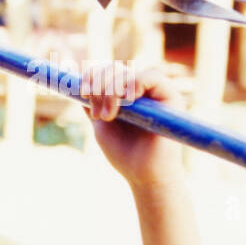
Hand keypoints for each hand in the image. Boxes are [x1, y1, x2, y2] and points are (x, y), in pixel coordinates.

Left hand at [81, 64, 184, 186]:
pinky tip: (128, 101)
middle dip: (99, 86)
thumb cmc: (124, 153)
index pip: (106, 72)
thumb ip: (92, 105)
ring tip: (108, 116)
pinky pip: (152, 75)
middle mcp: (140, 90)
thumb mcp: (101, 125)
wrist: (144, 175)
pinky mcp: (170, 96)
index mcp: (122, 95)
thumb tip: (75, 83)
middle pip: (115, 69)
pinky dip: (134, 83)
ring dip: (111, 91)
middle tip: (97, 113)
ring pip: (128, 72)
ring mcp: (155, 92)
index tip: (82, 93)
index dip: (92, 76)